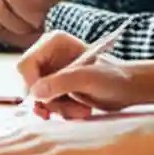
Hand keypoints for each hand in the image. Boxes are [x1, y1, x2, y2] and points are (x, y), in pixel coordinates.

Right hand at [18, 31, 136, 119]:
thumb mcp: (88, 78)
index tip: (47, 101)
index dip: (32, 85)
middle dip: (47, 101)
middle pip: (29, 83)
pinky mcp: (56, 87)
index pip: (25, 65)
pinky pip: (46, 104)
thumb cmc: (113, 77)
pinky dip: (60, 112)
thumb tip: (35, 93)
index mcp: (52, 42)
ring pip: (37, 97)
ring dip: (57, 109)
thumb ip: (61, 82)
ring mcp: (51, 72)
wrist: (128, 89)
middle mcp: (47, 55)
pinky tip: (78, 111)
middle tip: (66, 111)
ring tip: (81, 111)